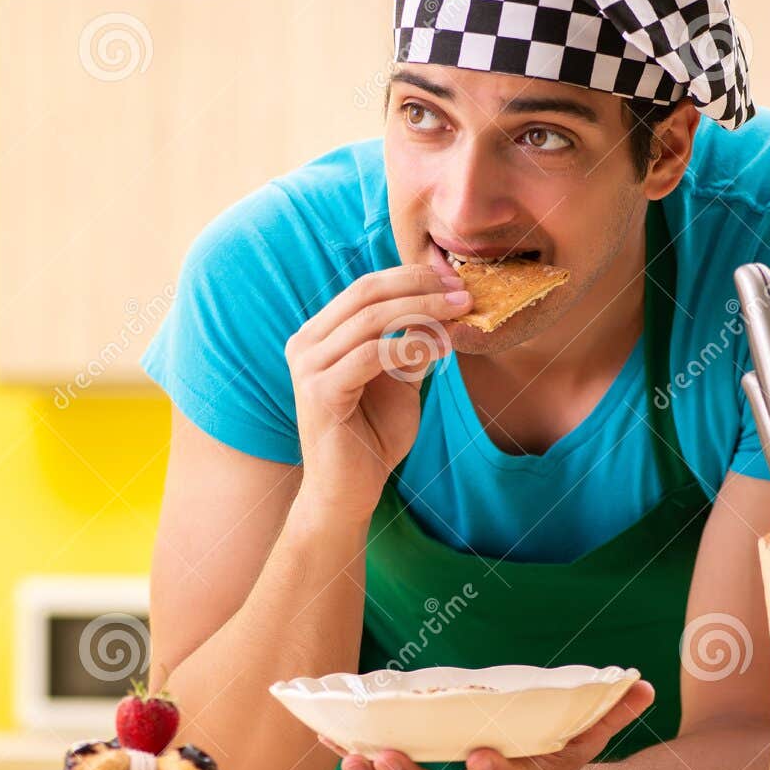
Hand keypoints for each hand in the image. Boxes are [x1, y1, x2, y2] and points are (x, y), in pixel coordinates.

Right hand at [285, 264, 469, 523]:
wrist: (347, 492)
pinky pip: (370, 355)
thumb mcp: (399, 381)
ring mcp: (308, 367)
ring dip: (422, 311)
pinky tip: (438, 350)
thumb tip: (445, 309)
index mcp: (319, 335)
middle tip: (462, 292)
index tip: (455, 282)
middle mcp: (306, 343)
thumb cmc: (372, 438)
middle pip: (365, 293)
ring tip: (459, 314)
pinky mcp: (319, 392)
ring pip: (370, 319)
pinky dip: (408, 347)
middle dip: (419, 286)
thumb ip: (412, 345)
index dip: (411, 277)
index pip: (365, 288)